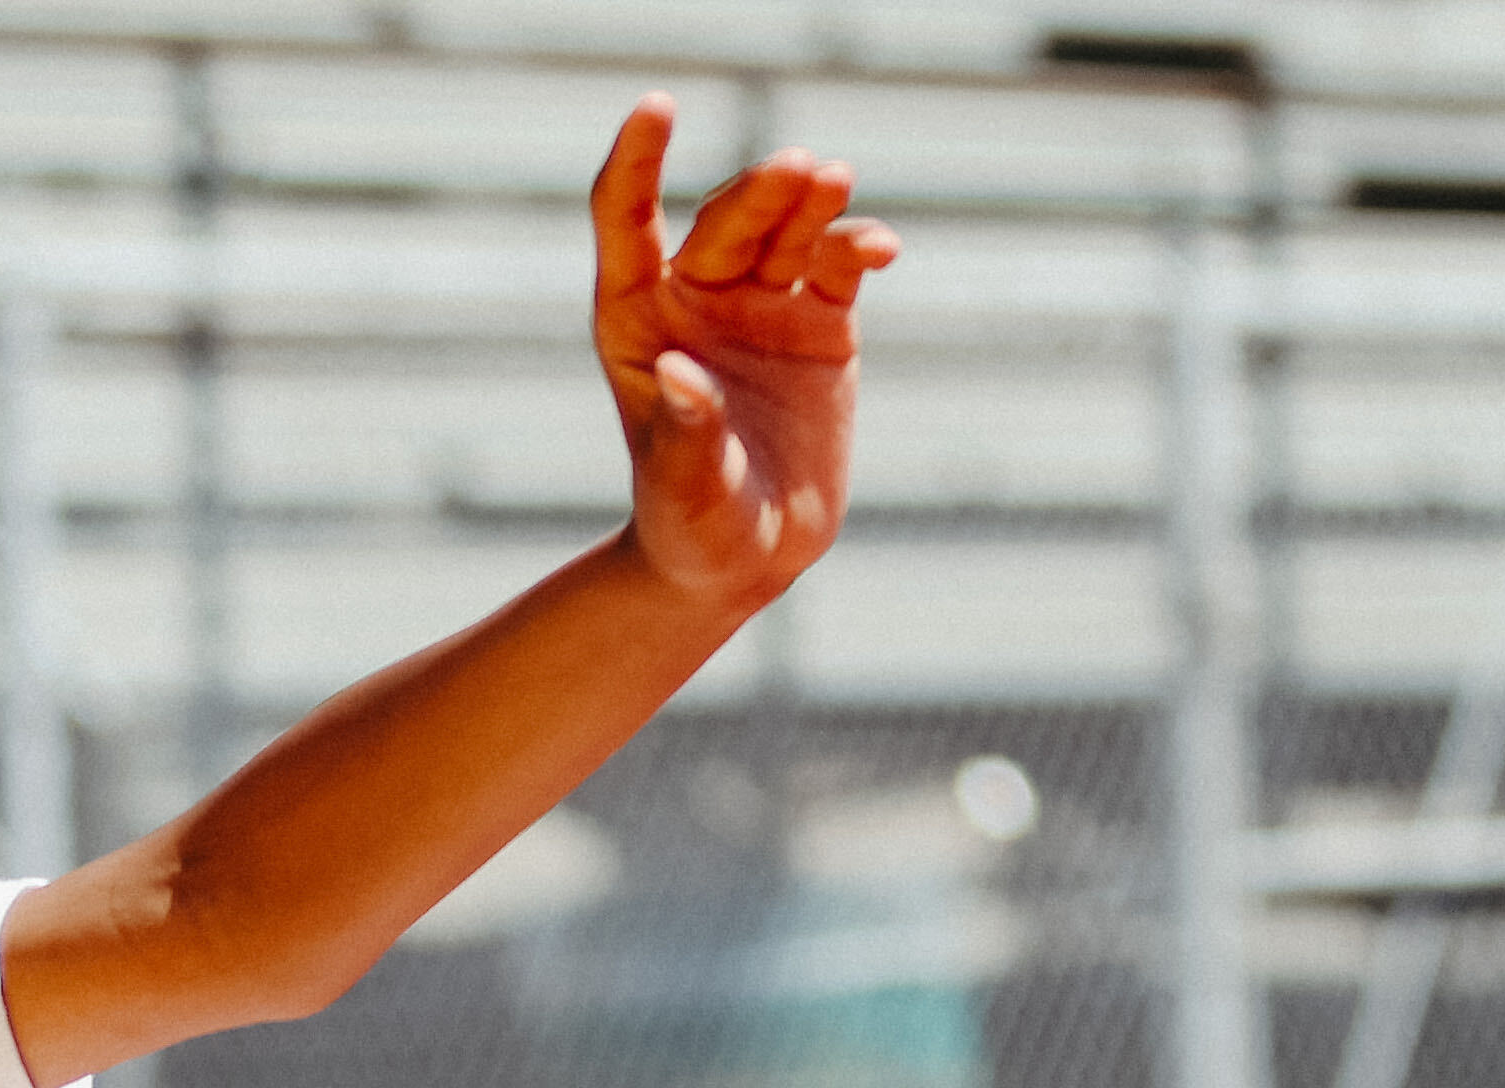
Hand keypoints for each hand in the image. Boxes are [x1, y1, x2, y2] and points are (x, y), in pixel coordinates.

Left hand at [590, 97, 896, 609]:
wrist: (747, 562)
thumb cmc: (691, 529)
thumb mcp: (683, 490)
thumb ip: (683, 433)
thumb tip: (679, 372)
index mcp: (638, 322)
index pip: (627, 220)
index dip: (638, 162)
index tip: (659, 107)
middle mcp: (697, 300)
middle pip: (727, 220)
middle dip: (761, 192)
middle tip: (800, 172)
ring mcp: (762, 305)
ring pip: (787, 227)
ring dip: (811, 201)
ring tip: (832, 181)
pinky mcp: (820, 324)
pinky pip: (839, 263)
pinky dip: (859, 247)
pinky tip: (877, 250)